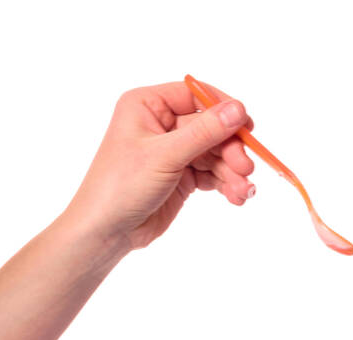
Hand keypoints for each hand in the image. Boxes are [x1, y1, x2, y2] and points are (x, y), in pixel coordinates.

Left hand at [62, 80, 255, 254]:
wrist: (106, 231)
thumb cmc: (121, 186)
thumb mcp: (165, 155)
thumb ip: (204, 132)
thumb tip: (238, 109)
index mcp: (148, 105)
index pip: (195, 95)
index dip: (223, 109)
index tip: (247, 127)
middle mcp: (161, 124)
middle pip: (210, 127)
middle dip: (230, 149)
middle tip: (246, 168)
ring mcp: (172, 151)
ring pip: (214, 153)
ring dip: (232, 171)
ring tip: (243, 191)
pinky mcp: (181, 176)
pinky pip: (211, 173)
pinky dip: (225, 183)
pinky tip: (236, 196)